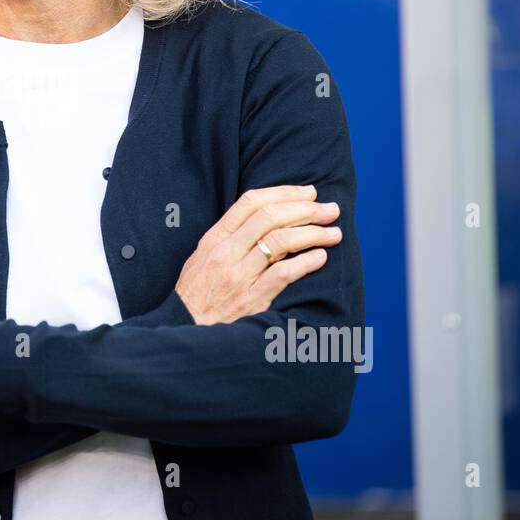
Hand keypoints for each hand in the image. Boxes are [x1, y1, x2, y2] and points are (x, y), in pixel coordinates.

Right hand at [174, 184, 340, 324]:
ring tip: (334, 233)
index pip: (251, 202)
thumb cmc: (197, 292)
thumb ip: (229, 236)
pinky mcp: (251, 299)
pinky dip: (306, 262)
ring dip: (313, 234)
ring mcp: (239, 275)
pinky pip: (284, 273)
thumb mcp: (203, 256)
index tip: (308, 192)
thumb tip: (266, 217)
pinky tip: (321, 258)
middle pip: (271, 217)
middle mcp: (226, 252)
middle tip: (331, 210)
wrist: (185, 327)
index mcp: (215, 238)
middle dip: (307, 210)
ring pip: (281, 241)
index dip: (284, 192)